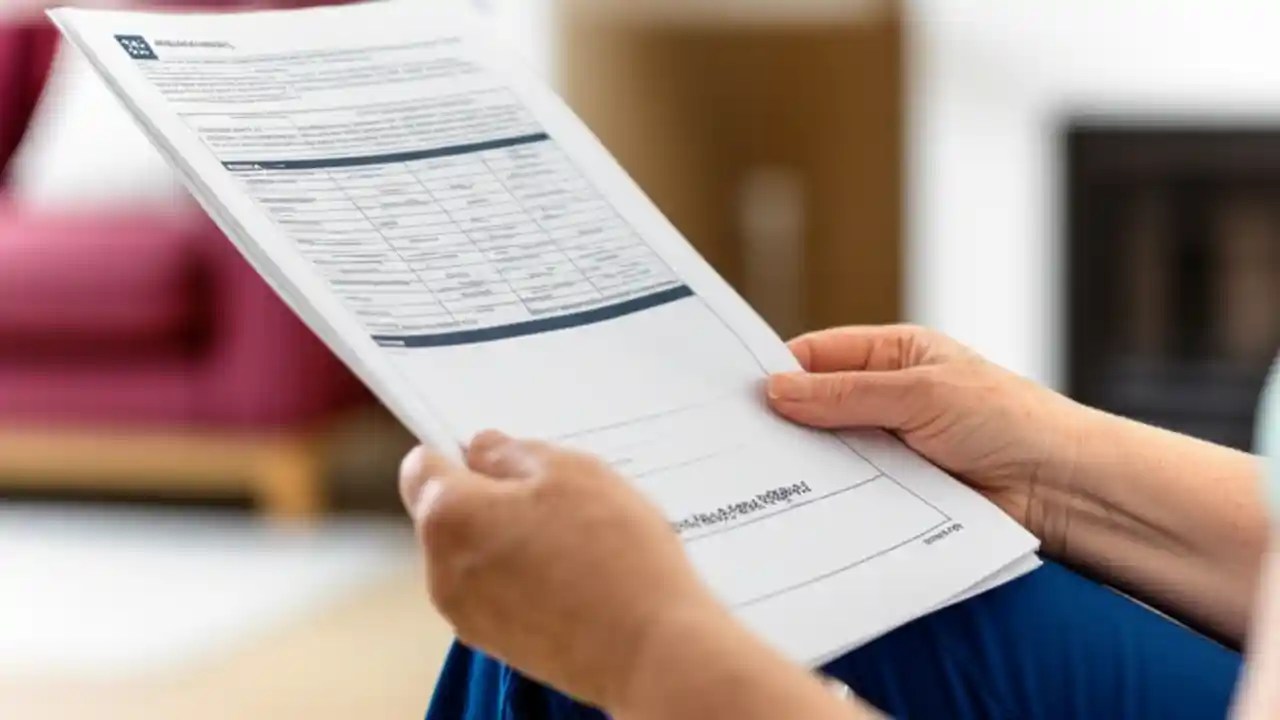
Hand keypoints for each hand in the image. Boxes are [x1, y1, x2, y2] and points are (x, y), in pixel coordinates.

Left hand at [398, 431, 720, 709]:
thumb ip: (512, 453)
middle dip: (491, 498)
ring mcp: (469, 615)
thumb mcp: (571, 472)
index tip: (493, 452)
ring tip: (575, 541)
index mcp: (449, 517)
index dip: (455, 451)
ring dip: (511, 540)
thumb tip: (481, 451)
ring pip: (477, 555)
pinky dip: (526, 579)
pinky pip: (499, 593)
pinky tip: (576, 577)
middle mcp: (442, 571)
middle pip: (450, 514)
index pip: (421, 467)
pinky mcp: (500, 644)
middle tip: (555, 496)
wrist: (651, 650)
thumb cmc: (613, 554)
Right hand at [766, 325, 1088, 546]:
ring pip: (829, 454)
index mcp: (895, 357)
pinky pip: (851, 496)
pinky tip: (801, 506)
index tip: (737, 392)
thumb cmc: (1009, 420)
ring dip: (805, 464)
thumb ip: (846, 394)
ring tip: (760, 475)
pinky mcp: (898, 495)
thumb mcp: (919, 392)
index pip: (819, 356)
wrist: (1061, 490)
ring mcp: (891, 450)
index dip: (779, 370)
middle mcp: (888, 400)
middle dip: (784, 420)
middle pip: (817, 407)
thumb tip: (778, 390)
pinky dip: (829, 500)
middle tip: (738, 439)